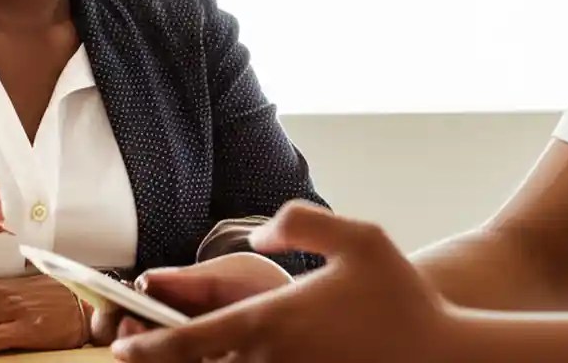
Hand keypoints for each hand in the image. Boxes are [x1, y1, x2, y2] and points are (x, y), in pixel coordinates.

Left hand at [111, 201, 452, 362]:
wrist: (445, 357)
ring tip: (179, 358)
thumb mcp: (359, 235)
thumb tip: (259, 232)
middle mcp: (271, 362)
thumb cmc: (402, 296)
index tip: (122, 346)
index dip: (149, 347)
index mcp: (272, 321)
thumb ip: (301, 220)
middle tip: (134, 351)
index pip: (190, 342)